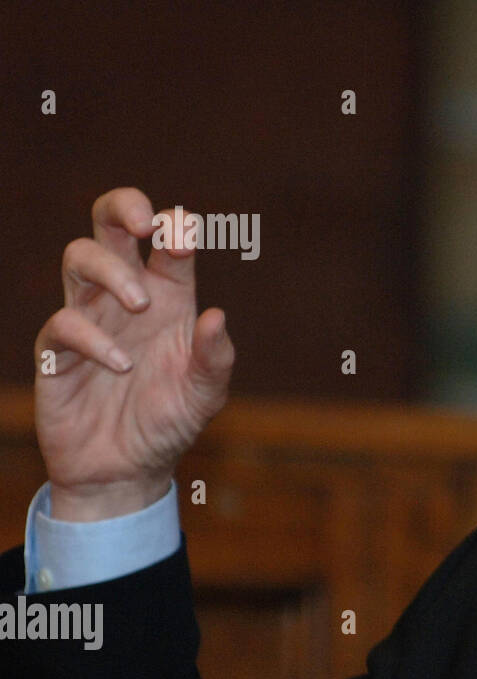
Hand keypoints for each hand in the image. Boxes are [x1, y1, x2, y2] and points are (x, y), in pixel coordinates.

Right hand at [34, 188, 234, 519]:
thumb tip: (217, 316)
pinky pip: (63, 323)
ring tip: (140, 306)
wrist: (127, 471)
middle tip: (145, 226)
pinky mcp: (57, 352)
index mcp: (170, 297)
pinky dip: (92, 337)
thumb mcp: (207, 394)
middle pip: (109, 226)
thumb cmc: (170, 422)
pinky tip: (122, 365)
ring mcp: (89, 319)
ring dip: (110, 271)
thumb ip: (215, 357)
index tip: (185, 237)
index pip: (168, 242)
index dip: (175, 227)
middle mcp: (126, 298)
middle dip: (123, 208)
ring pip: (79, 258)